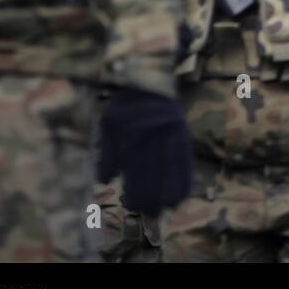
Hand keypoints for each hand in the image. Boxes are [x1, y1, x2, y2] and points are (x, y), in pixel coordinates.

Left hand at [96, 89, 191, 216]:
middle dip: (151, 195)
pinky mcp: (182, 131)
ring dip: (168, 190)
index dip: (135, 188)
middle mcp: (153, 135)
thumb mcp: (109, 123)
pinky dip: (183, 177)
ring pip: (170, 168)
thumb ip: (107, 152)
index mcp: (132, 134)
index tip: (132, 205)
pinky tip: (181, 193)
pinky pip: (184, 158)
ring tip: (165, 209)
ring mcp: (170, 133)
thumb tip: (105, 181)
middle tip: (148, 214)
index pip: (135, 168)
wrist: (150, 74)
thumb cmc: (126, 102)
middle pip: (154, 172)